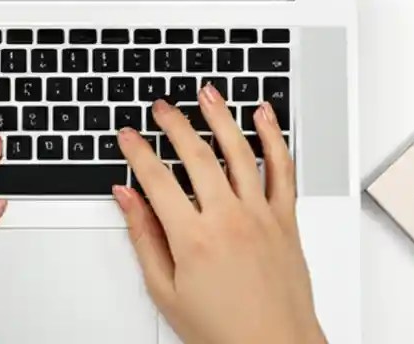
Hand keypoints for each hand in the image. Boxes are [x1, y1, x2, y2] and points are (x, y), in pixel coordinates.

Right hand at [114, 84, 325, 343]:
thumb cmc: (223, 331)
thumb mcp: (166, 291)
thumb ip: (144, 238)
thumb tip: (127, 199)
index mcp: (193, 239)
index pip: (157, 179)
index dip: (137, 152)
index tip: (127, 137)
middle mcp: (228, 219)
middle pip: (195, 155)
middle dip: (173, 124)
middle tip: (160, 107)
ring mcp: (261, 216)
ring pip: (238, 151)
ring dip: (220, 116)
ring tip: (206, 93)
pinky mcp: (286, 219)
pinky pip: (282, 169)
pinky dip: (274, 138)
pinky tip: (264, 116)